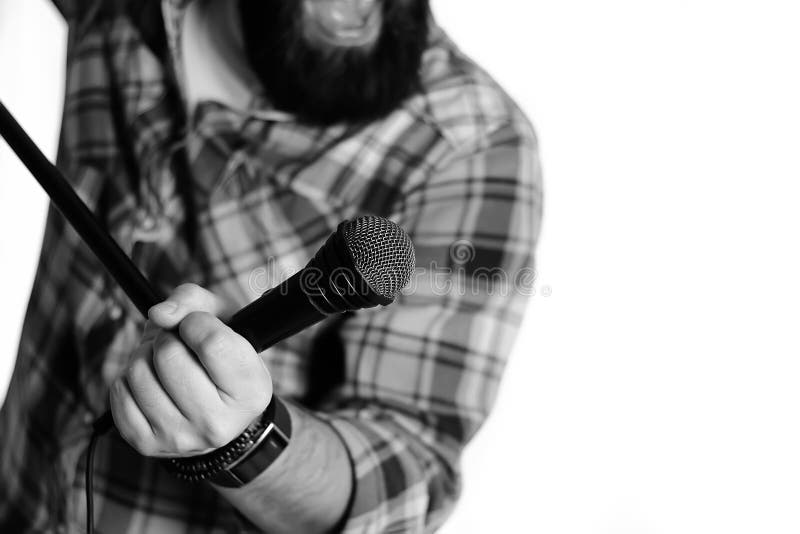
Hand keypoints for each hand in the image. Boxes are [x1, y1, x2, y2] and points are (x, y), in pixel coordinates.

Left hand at [110, 284, 272, 457]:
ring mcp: (181, 438)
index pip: (212, 342)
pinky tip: (151, 382)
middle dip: (168, 338)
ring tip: (163, 364)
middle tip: (179, 346)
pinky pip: (119, 391)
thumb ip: (193, 301)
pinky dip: (129, 378)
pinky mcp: (146, 443)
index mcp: (250, 391)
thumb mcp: (223, 320)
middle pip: (169, 355)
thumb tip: (159, 314)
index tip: (198, 327)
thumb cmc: (220, 358)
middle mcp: (218, 422)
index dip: (196, 322)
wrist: (215, 412)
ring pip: (138, 372)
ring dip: (145, 356)